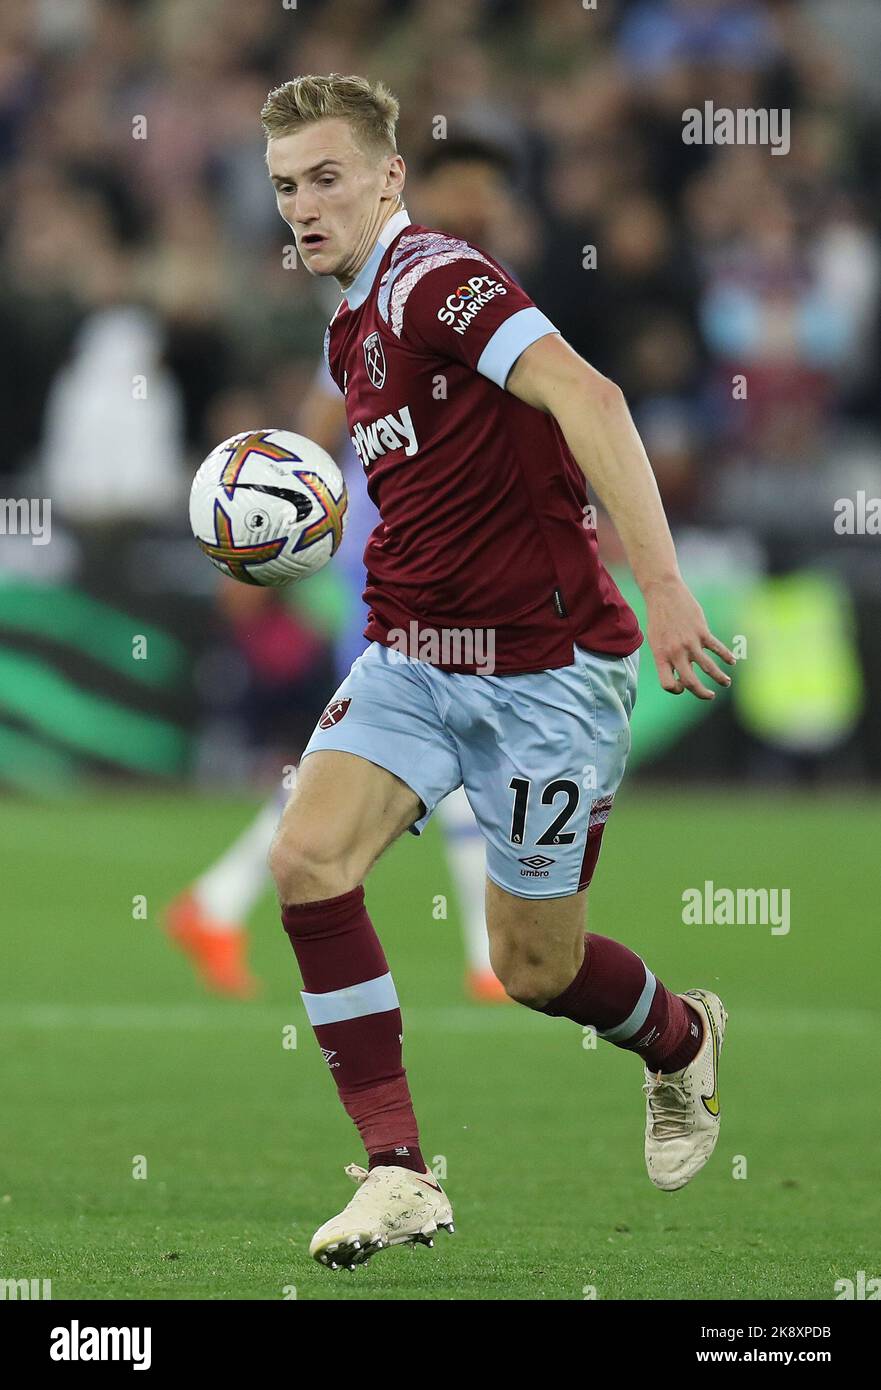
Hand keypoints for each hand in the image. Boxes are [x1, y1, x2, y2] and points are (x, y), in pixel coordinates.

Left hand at [644, 576, 734, 699]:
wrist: (663, 594)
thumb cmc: (658, 619)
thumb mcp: (655, 641)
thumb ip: (667, 658)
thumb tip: (682, 675)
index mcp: (661, 656)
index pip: (668, 684)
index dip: (676, 689)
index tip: (683, 685)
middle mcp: (675, 652)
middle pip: (690, 682)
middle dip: (702, 693)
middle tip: (709, 696)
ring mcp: (690, 642)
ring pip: (708, 668)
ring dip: (720, 678)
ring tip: (726, 683)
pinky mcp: (702, 632)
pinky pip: (717, 648)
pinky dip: (727, 656)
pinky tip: (732, 661)